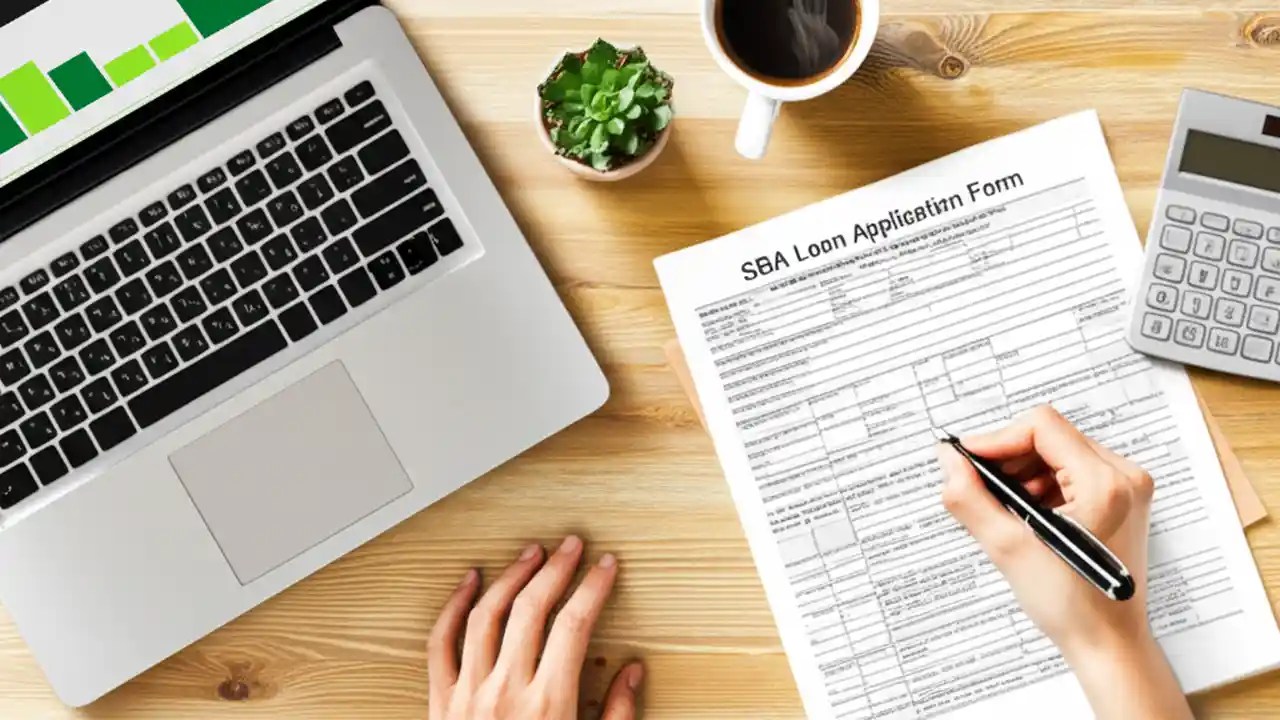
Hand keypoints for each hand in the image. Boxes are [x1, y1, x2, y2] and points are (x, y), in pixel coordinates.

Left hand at [428, 536, 642, 719]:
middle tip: (572, 547)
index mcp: (548, 705)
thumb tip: (633, 673)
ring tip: (530, 555)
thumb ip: (617, 716)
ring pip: (485, 615)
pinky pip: (441, 643)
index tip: (605, 567)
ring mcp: (468, 695)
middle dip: (556, 570)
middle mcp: (505, 692)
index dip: (593, 587)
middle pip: (531, 609)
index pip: (574, 624)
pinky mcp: (440, 704)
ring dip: (510, 577)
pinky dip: (453, 607)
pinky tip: (469, 584)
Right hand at [936, 405, 1152, 655]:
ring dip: (1022, 474)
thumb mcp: (1009, 549)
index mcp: (1106, 485)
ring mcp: (1126, 488)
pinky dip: (1040, 485)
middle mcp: (1124, 478)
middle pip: (1049, 436)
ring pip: (1056, 452)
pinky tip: (1026, 516)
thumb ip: (970, 498)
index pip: (1041, 427)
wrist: (1108, 644)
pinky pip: (1069, 470)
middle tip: (980, 489)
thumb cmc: (1075, 607)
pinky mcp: (1120, 499)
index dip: (996, 439)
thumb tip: (949, 462)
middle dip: (1008, 460)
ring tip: (1006, 510)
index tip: (967, 460)